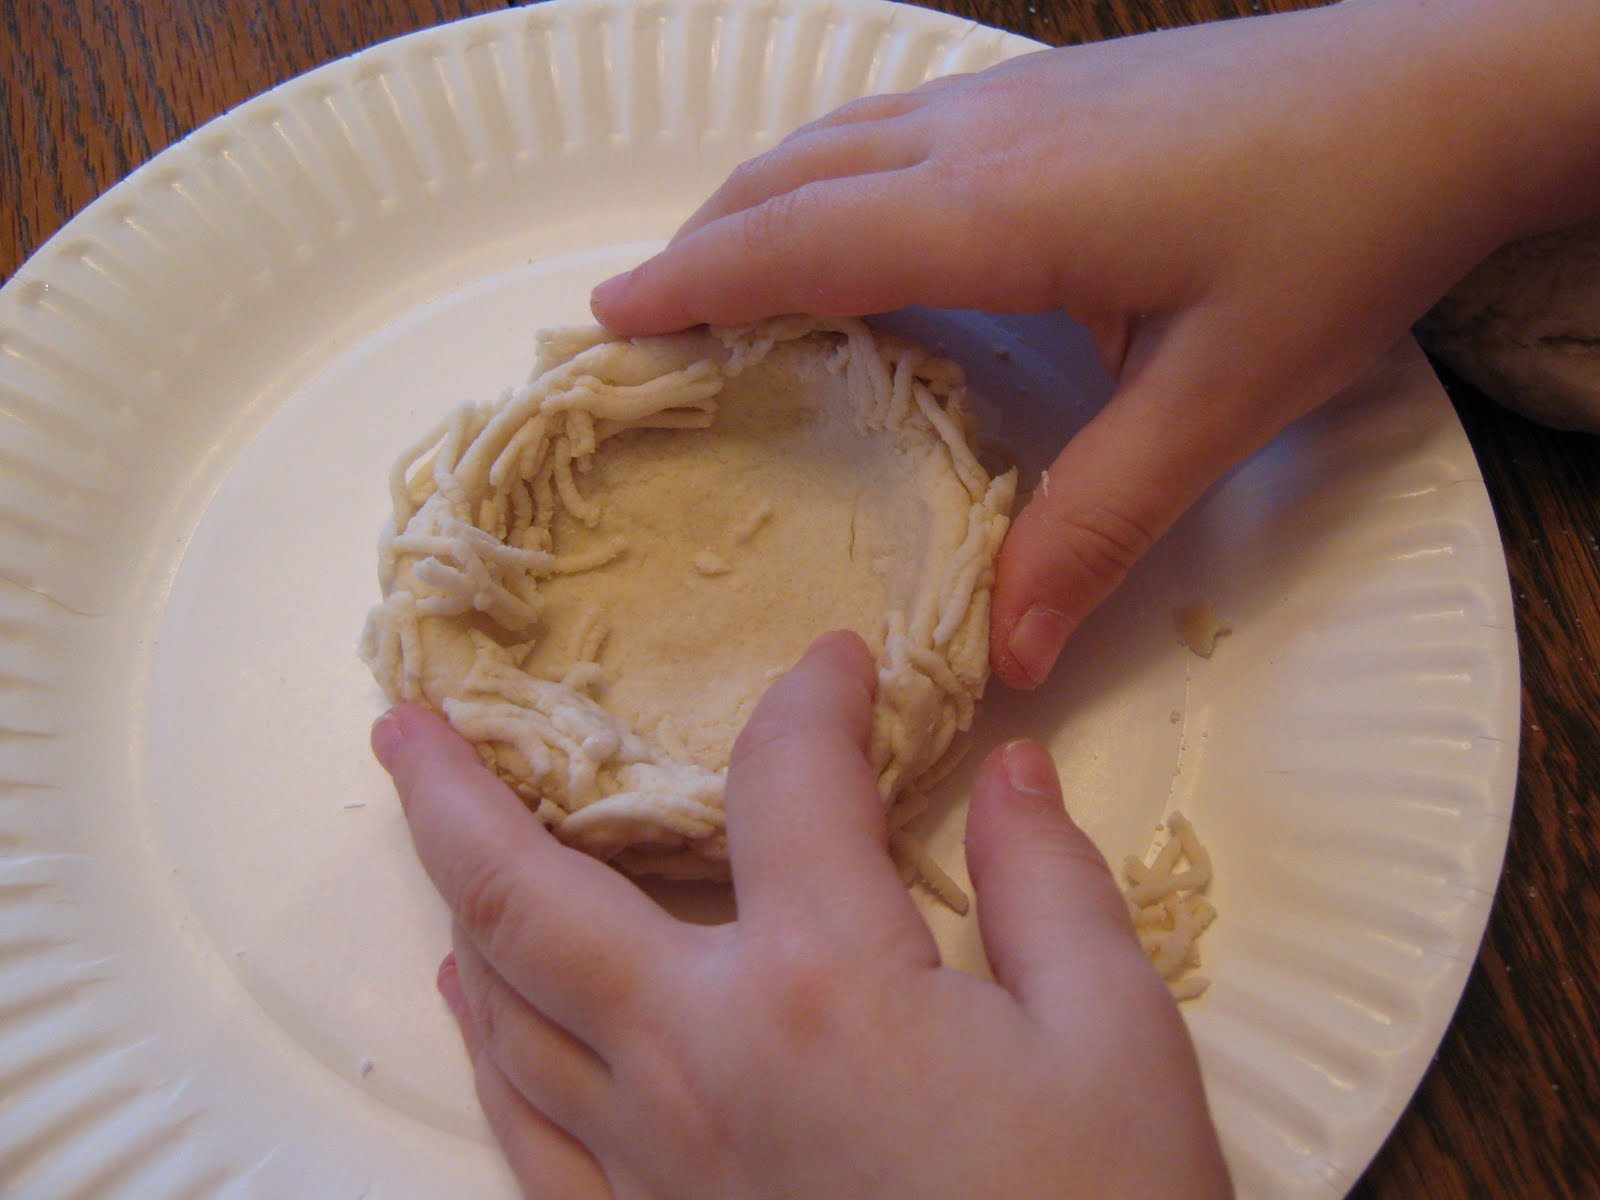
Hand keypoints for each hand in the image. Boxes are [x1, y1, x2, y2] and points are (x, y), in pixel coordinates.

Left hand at [374, 632, 1229, 1199]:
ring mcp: (652, 1161)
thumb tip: (1012, 767)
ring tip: (431, 831)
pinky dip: (486, 1047)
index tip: (842, 664)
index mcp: (820, 984)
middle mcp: (697, 1058)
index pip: (784, 783)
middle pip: (527, 898)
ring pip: (504, 1010)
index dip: (814, 701)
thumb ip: (1049, 885)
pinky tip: (474, 1007)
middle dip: (453, 796)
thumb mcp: (1115, 1040)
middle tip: (405, 723)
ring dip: (456, 902)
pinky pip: (526, 1132)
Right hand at [590, 2, 1599, 689]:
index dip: (690, 282)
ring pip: (838, 137)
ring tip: (719, 275)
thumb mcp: (1218, 399)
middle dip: (700, 239)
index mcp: (1000, 209)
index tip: (602, 320)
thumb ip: (1099, 525)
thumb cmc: (1343, 228)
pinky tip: (855, 229)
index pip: (798, 241)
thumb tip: (1014, 661)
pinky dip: (832, 179)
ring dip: (761, 201)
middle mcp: (983, 136)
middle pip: (792, 175)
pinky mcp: (1058, 90)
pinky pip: (896, 127)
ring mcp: (1018, 97)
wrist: (1452, 84)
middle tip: (638, 316)